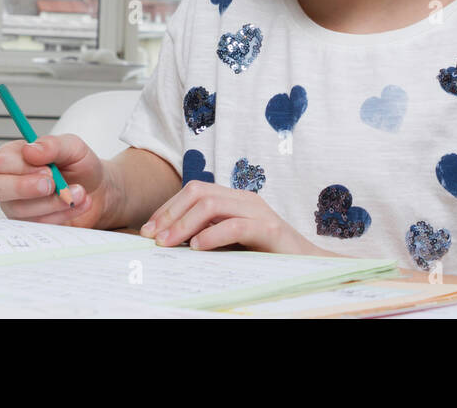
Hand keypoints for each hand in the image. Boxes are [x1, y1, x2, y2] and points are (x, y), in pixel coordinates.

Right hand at [0, 133, 112, 229]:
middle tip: (53, 184)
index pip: (0, 161)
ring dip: (53, 202)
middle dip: (25, 188)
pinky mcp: (29, 225)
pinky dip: (61, 215)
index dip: (21, 166)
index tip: (48, 168)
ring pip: (18, 210)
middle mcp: (10, 182)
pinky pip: (36, 225)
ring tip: (78, 192)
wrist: (99, 192)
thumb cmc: (80, 167)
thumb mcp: (73, 147)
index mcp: (16, 157)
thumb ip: (53, 144)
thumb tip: (29, 149)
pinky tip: (77, 204)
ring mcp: (17, 206)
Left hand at [139, 180, 324, 255]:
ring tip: (167, 243)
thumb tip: (167, 241)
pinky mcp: (270, 229)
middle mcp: (245, 199)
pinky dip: (211, 235)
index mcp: (234, 199)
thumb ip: (208, 235)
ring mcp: (258, 211)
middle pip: (198, 191)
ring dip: (183, 224)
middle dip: (170, 213)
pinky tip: (197, 247)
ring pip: (211, 204)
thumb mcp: (231, 243)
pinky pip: (234, 226)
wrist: (309, 265)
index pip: (193, 191)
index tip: (147, 230)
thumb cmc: (266, 257)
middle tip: (151, 237)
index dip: (167, 208)